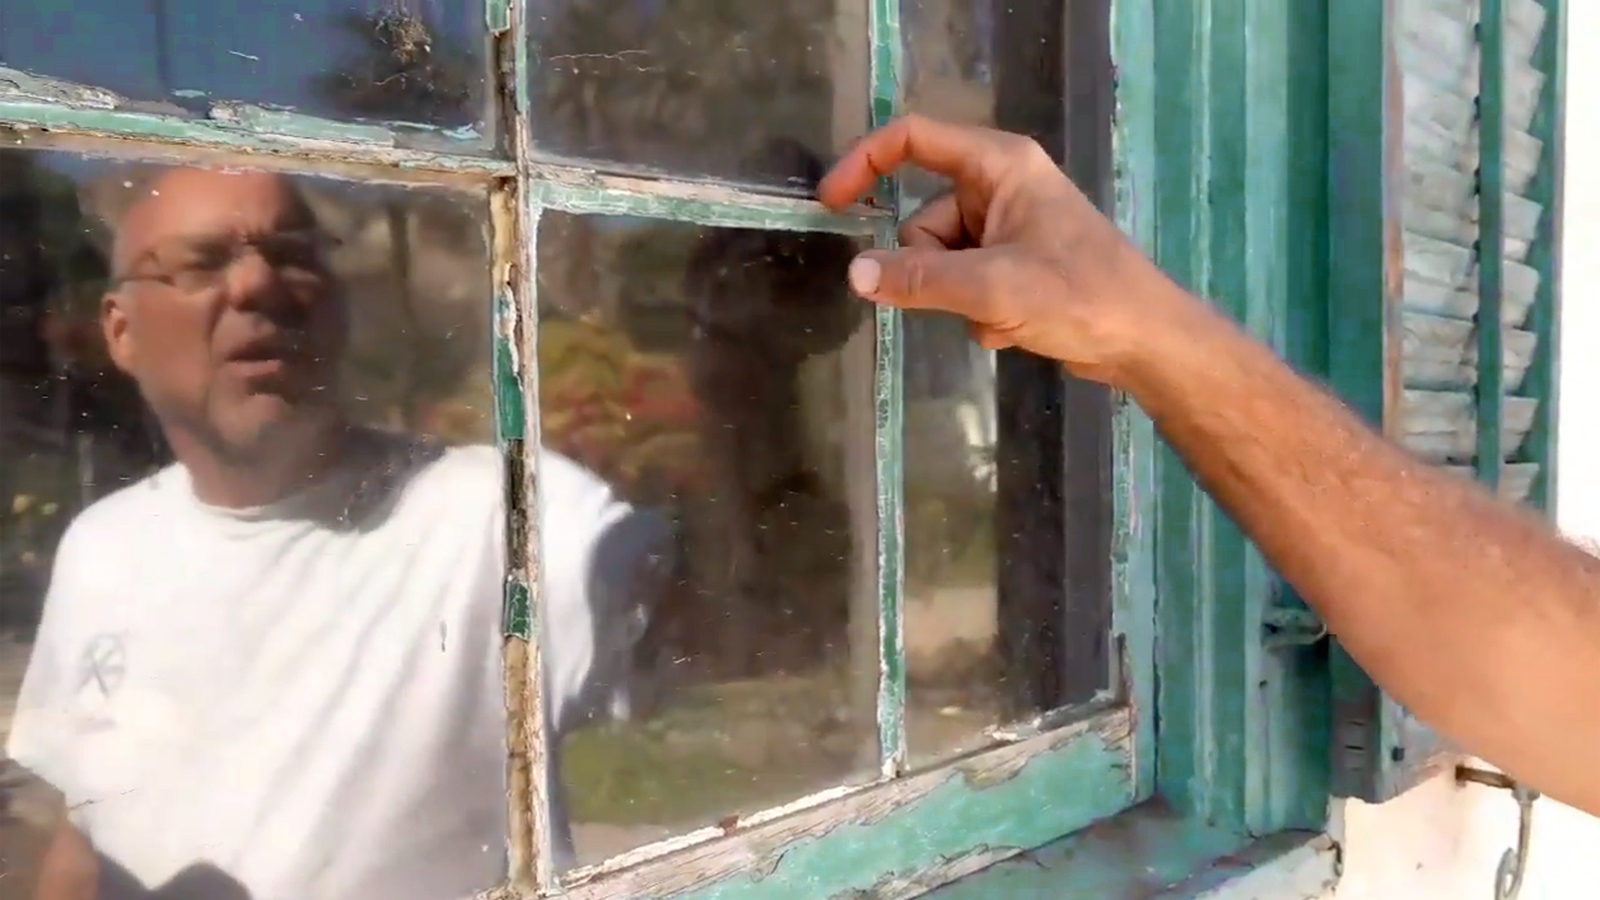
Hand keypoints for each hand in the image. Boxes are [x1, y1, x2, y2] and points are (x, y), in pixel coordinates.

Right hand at [817, 115, 1191, 383]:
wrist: (1144, 340)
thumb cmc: (1079, 296)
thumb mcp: (991, 287)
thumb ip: (919, 280)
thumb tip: (855, 275)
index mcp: (999, 164)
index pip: (914, 139)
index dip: (864, 163)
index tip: (831, 205)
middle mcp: (1000, 186)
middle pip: (922, 217)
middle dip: (928, 265)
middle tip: (964, 295)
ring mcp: (1008, 228)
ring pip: (939, 260)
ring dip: (956, 296)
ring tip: (999, 315)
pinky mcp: (1015, 265)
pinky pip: (964, 283)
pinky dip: (978, 310)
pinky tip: (1015, 326)